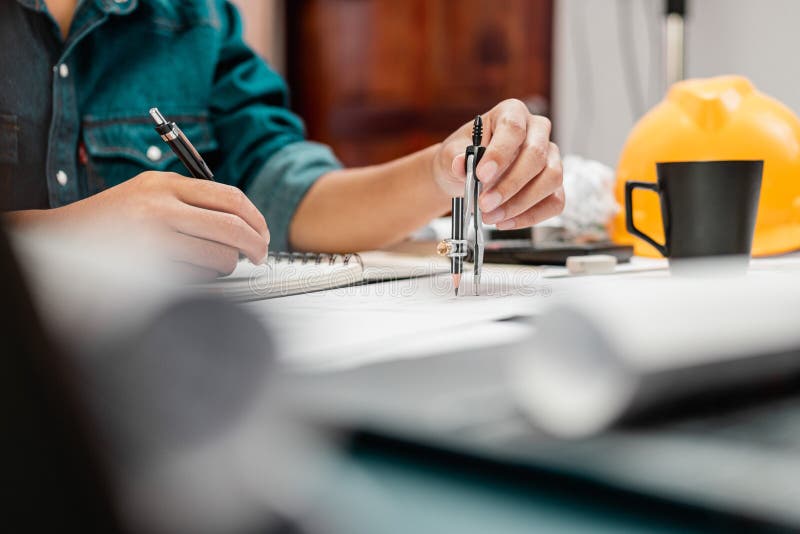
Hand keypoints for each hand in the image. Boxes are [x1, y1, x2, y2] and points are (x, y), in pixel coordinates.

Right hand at [21, 172, 269, 276]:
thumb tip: (243, 221)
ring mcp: (154, 237)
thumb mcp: (149, 194)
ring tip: (214, 266)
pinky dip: (200, 280)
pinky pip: (196, 278)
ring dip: (226, 267)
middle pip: (233, 227)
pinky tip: (185, 274)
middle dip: (255, 246)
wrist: (58, 240)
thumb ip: (191, 201)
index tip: (263, 233)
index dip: (256, 218)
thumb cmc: (109, 221)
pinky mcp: (149, 267)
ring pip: (219, 256)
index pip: (230, 197)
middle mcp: (161, 205)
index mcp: (165, 183)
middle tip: (259, 256)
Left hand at [433, 99, 564, 229]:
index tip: (481, 174)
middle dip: (509, 185)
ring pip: (551, 179)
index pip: (513, 128)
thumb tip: (460, 164)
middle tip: (484, 204)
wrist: (465, 176)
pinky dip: (530, 216)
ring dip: (520, 203)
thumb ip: (454, 158)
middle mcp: (536, 131)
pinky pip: (554, 201)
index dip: (500, 153)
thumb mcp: (450, 155)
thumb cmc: (462, 157)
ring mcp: (550, 157)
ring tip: (491, 216)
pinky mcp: (553, 184)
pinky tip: (506, 222)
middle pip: (536, 155)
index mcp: (511, 113)